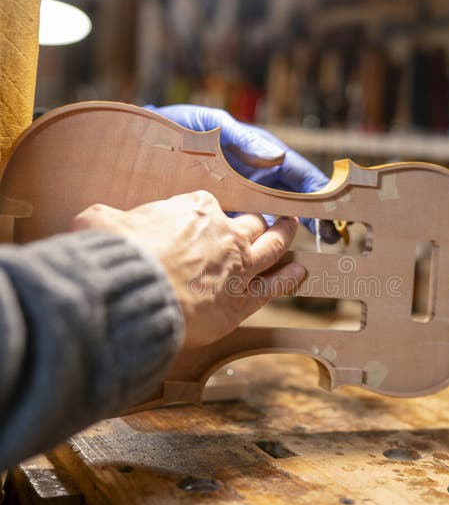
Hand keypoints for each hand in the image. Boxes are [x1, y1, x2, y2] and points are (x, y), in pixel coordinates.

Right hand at [72, 191, 305, 347]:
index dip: (209, 209)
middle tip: (271, 215)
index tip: (209, 214)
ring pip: (272, 246)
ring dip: (285, 236)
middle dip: (259, 218)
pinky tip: (299, 273)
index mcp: (194, 208)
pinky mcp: (243, 301)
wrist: (140, 294)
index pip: (208, 203)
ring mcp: (239, 266)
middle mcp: (224, 232)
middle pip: (249, 222)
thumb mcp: (98, 221)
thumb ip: (105, 218)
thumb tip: (94, 219)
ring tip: (293, 230)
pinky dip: (289, 278)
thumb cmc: (120, 255)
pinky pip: (275, 286)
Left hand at [146, 105, 338, 242]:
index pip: (293, 171)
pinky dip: (254, 245)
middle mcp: (249, 176)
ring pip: (268, 218)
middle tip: (330, 237)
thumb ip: (239, 137)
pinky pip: (240, 231)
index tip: (333, 204)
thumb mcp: (207, 125)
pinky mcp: (213, 214)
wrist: (130, 145)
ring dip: (286, 234)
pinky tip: (263, 263)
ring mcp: (233, 196)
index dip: (315, 187)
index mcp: (254, 153)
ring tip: (303, 254)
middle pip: (289, 198)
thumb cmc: (172, 127)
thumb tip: (274, 156)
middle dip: (311, 216)